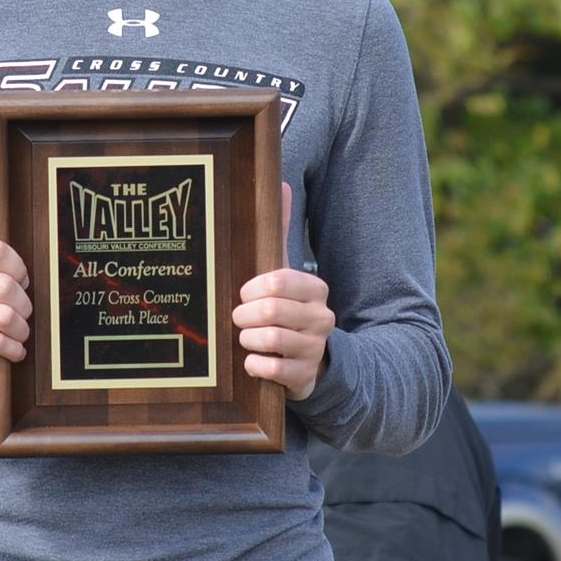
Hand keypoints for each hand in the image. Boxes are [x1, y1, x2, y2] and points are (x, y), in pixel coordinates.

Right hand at [0, 234, 31, 380]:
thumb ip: (0, 263)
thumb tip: (22, 280)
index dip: (18, 269)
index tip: (20, 281)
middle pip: (4, 285)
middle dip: (24, 303)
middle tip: (23, 311)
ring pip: (3, 316)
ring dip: (20, 328)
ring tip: (20, 331)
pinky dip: (13, 348)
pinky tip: (16, 349)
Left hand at [233, 182, 334, 401]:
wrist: (310, 361)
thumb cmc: (286, 310)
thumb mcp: (285, 273)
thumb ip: (281, 232)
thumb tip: (282, 183)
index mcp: (315, 289)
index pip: (278, 280)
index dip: (252, 288)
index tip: (244, 293)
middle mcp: (322, 318)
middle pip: (270, 310)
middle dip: (244, 315)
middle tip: (239, 318)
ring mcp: (315, 349)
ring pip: (268, 339)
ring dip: (247, 339)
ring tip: (246, 338)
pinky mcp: (303, 377)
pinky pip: (269, 368)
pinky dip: (253, 364)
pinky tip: (254, 360)